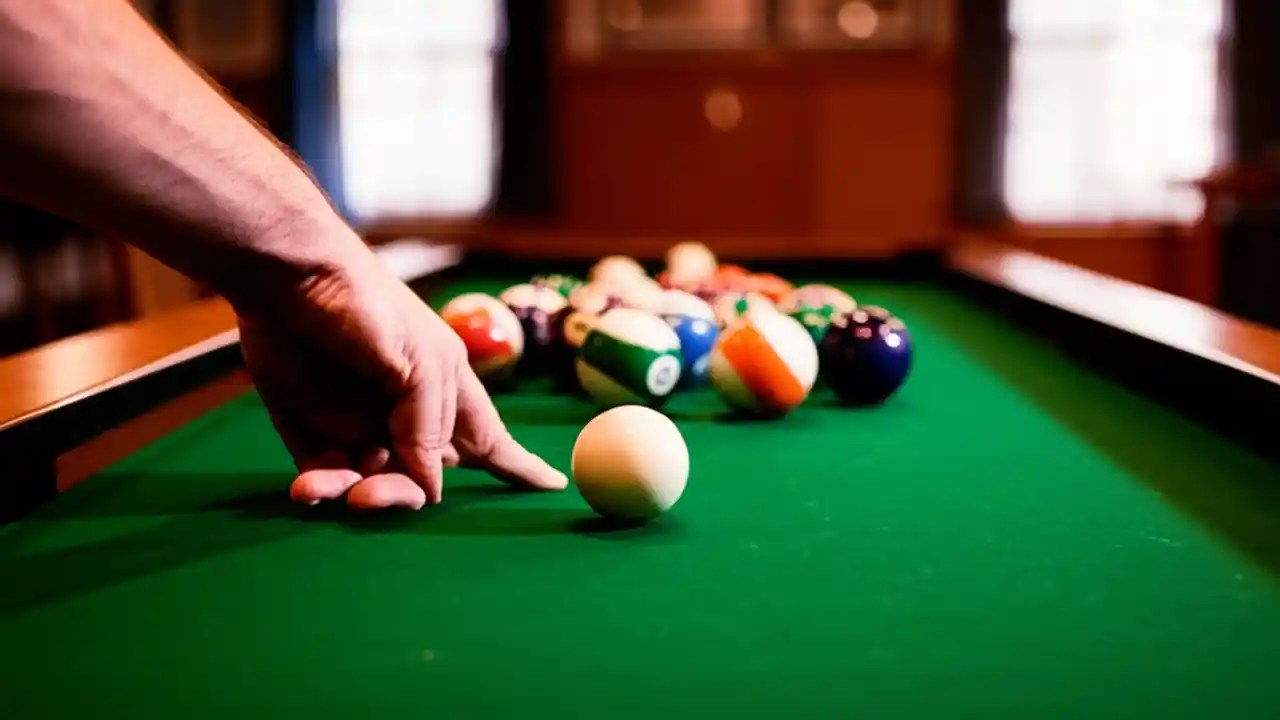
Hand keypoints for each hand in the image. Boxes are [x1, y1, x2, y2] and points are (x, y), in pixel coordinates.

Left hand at [235, 249, 566, 509]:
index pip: (489, 437)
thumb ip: (429, 427)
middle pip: (422, 476)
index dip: (520, 466)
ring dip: (359, 493)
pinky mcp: (308, 426)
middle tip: (375, 495)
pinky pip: (323, 474)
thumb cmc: (370, 307)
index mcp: (446, 389)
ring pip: (370, 483)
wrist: (290, 276)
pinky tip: (309, 489)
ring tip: (343, 490)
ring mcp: (356, 420)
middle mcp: (404, 411)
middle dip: (406, 493)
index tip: (553, 486)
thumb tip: (430, 487)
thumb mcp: (422, 363)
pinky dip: (320, 488)